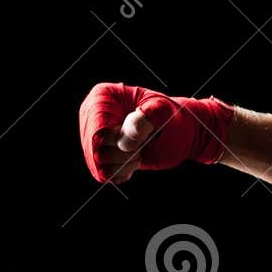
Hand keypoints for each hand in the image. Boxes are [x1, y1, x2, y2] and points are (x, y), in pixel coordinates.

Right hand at [78, 82, 233, 182]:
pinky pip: (104, 174)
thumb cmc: (170, 117)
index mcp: (102, 97)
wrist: (179, 131)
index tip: (144, 135)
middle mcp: (92, 116)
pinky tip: (136, 160)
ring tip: (141, 150)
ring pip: (98, 164)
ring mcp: (94, 136)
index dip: (120, 140)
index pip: (96, 130)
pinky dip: (123, 172)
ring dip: (125, 163)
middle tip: (145, 143)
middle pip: (96, 149)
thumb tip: (123, 142)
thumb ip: (143, 120)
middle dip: (125, 152)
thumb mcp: (162, 112)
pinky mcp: (102, 155)